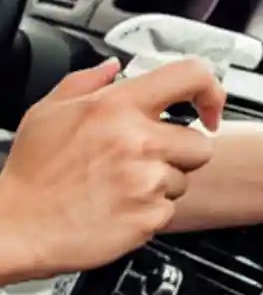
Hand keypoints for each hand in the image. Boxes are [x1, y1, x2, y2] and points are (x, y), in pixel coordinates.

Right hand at [0, 57, 225, 282]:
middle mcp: (138, 141)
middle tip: (141, 160)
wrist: (17, 228)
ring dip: (161, 183)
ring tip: (118, 185)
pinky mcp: (150, 215)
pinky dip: (148, 210)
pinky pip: (169, 209)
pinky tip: (117, 206)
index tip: (209, 109)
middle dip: (179, 152)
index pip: (190, 77)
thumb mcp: (48, 112)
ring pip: (184, 178)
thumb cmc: (31, 173)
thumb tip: (113, 66)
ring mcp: (147, 180)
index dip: (210, 90)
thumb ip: (86, 82)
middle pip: (200, 143)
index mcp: (116, 107)